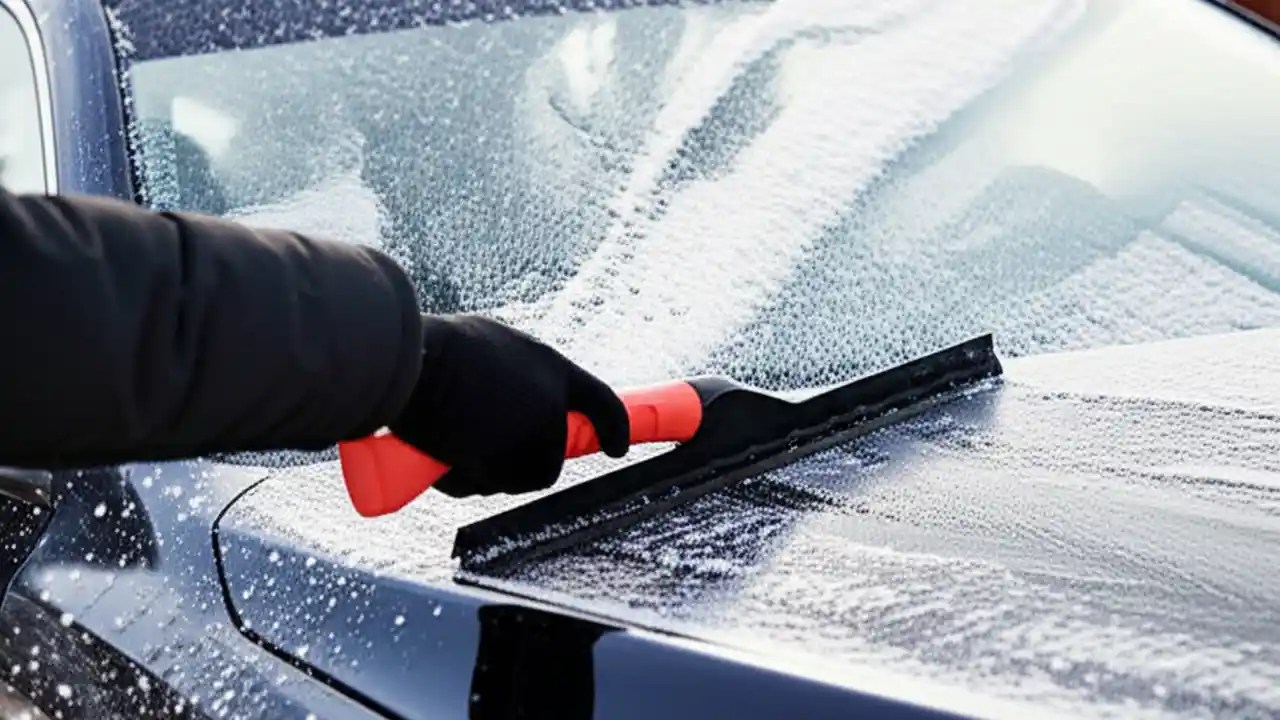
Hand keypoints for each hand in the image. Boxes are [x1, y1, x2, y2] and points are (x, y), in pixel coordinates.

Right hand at [388, 314, 629, 496]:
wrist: (416, 365)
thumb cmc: (439, 350)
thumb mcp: (488, 347)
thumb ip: (510, 376)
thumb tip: (500, 408)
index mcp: (552, 368)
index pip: (602, 402)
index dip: (613, 426)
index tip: (618, 447)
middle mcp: (552, 407)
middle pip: (550, 453)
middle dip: (519, 457)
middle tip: (479, 442)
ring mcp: (533, 439)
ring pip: (515, 475)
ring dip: (486, 469)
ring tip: (450, 436)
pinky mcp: (507, 466)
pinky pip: (486, 485)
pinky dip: (466, 480)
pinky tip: (441, 454)